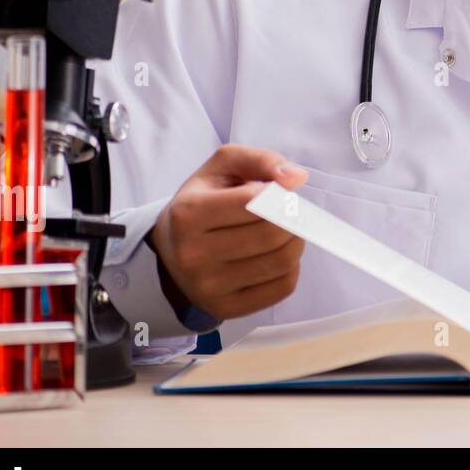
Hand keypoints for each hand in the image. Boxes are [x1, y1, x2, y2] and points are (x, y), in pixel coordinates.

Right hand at [146, 145, 309, 323]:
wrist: (171, 249)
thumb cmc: (202, 201)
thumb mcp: (222, 167)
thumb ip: (260, 160)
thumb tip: (297, 178)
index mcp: (188, 213)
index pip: (256, 202)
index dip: (279, 195)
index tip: (280, 194)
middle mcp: (192, 254)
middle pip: (272, 234)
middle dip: (292, 219)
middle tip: (289, 213)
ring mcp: (207, 287)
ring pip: (282, 261)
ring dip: (296, 241)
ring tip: (285, 232)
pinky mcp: (225, 309)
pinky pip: (282, 287)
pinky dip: (291, 267)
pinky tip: (276, 255)